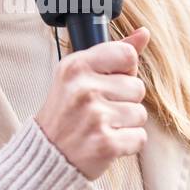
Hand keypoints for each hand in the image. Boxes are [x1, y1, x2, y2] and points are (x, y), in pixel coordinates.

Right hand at [33, 26, 150, 180]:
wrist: (45, 157)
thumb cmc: (66, 113)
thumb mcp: (79, 76)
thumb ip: (112, 52)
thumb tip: (144, 33)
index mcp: (76, 66)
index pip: (126, 54)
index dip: (124, 71)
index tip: (108, 83)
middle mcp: (84, 89)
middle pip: (137, 87)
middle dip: (124, 101)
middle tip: (98, 112)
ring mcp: (95, 117)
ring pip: (140, 113)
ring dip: (126, 124)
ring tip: (100, 127)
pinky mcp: (106, 144)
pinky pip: (139, 137)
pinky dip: (127, 144)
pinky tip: (106, 143)